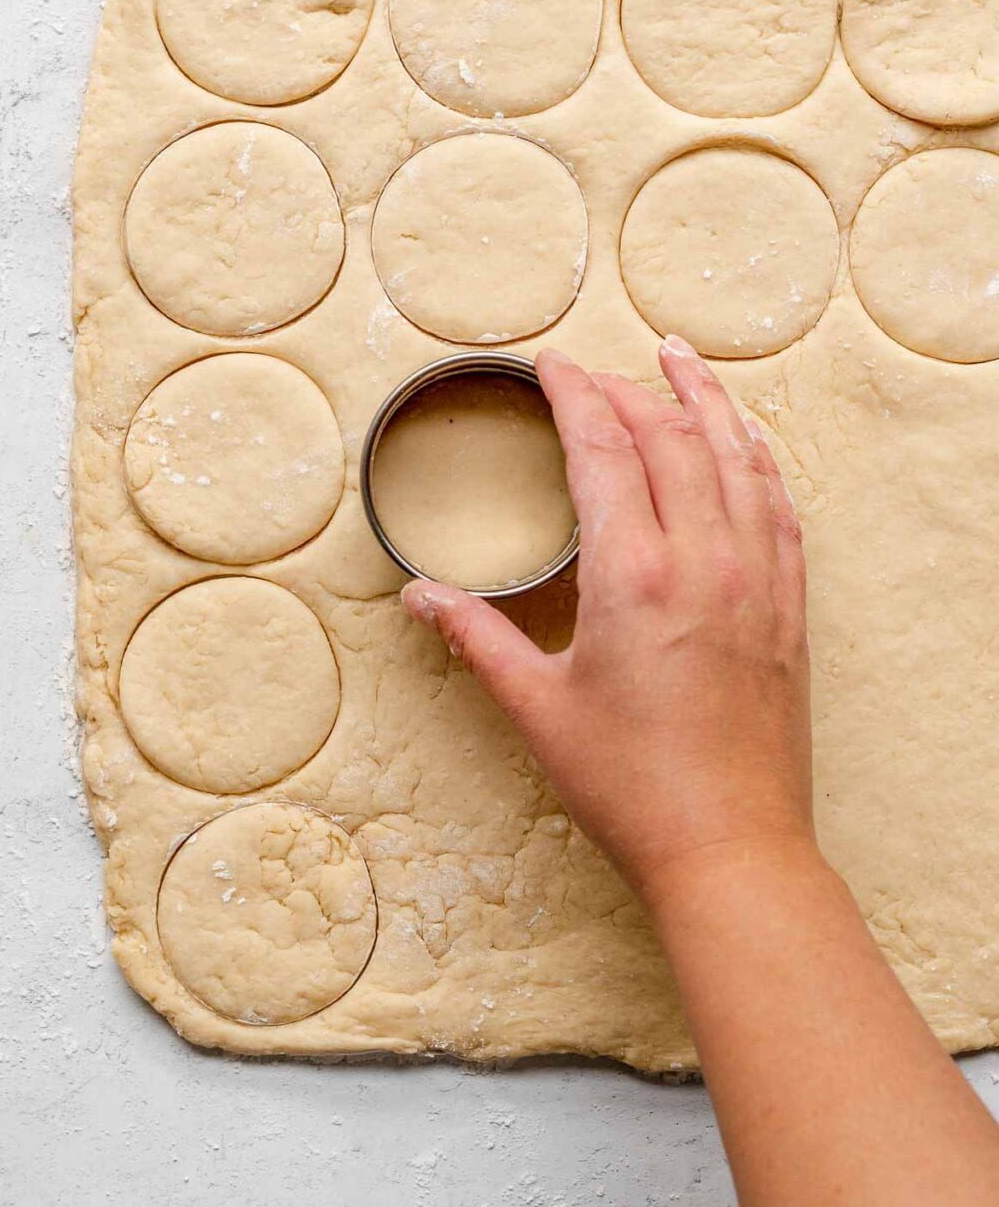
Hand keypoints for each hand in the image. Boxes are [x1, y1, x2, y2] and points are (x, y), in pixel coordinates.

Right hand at [400, 335, 813, 902]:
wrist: (729, 847)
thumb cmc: (628, 785)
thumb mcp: (537, 708)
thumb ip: (476, 638)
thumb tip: (419, 596)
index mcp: (633, 574)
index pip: (604, 450)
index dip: (575, 397)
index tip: (553, 367)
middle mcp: (703, 558)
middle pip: (670, 437)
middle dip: (628, 390)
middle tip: (594, 373)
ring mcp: (756, 577)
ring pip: (736, 455)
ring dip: (705, 399)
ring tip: (679, 359)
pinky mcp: (787, 604)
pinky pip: (779, 504)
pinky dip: (757, 457)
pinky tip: (745, 440)